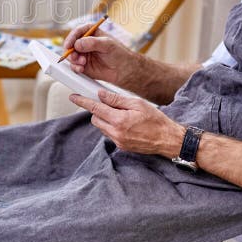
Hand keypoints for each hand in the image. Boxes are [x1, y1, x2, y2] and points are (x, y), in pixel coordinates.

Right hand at [62, 24, 134, 84]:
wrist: (124, 70)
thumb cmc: (119, 54)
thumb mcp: (107, 44)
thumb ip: (92, 43)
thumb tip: (77, 44)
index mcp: (91, 32)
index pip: (77, 32)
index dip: (71, 38)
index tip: (69, 45)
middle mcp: (85, 43)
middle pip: (71, 44)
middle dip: (70, 51)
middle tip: (75, 57)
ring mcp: (83, 54)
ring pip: (71, 55)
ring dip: (73, 60)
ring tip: (82, 63)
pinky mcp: (83, 65)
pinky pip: (74, 66)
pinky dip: (75, 67)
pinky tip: (81, 69)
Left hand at [68, 89, 184, 155]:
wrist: (167, 139)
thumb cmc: (155, 120)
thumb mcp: (137, 104)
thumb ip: (117, 99)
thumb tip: (101, 94)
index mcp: (119, 120)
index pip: (95, 108)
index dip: (83, 101)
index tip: (74, 96)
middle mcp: (116, 133)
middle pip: (95, 119)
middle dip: (98, 110)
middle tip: (109, 104)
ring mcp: (118, 141)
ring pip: (101, 127)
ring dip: (105, 119)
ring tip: (121, 114)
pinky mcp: (121, 146)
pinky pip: (109, 134)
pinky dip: (112, 126)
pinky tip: (125, 123)